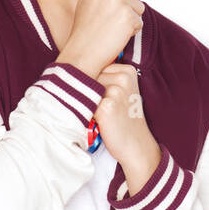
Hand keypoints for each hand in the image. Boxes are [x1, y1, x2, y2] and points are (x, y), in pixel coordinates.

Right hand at [57, 0, 143, 78]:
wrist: (82, 53)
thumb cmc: (87, 30)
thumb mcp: (89, 0)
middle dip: (129, 5)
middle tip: (112, 19)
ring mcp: (117, 1)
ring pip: (140, 6)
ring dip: (131, 18)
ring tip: (113, 27)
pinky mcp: (127, 16)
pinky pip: (140, 21)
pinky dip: (132, 30)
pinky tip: (116, 35)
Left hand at [92, 64, 159, 186]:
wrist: (136, 145)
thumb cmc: (125, 118)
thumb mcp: (123, 91)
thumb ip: (105, 77)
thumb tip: (72, 66)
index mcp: (128, 70)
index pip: (96, 64)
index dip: (90, 79)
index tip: (97, 93)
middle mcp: (123, 78)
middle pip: (89, 74)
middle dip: (86, 88)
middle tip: (99, 106)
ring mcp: (116, 91)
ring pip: (84, 88)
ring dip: (83, 100)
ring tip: (98, 113)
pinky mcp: (107, 106)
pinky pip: (83, 102)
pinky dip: (83, 110)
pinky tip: (94, 119)